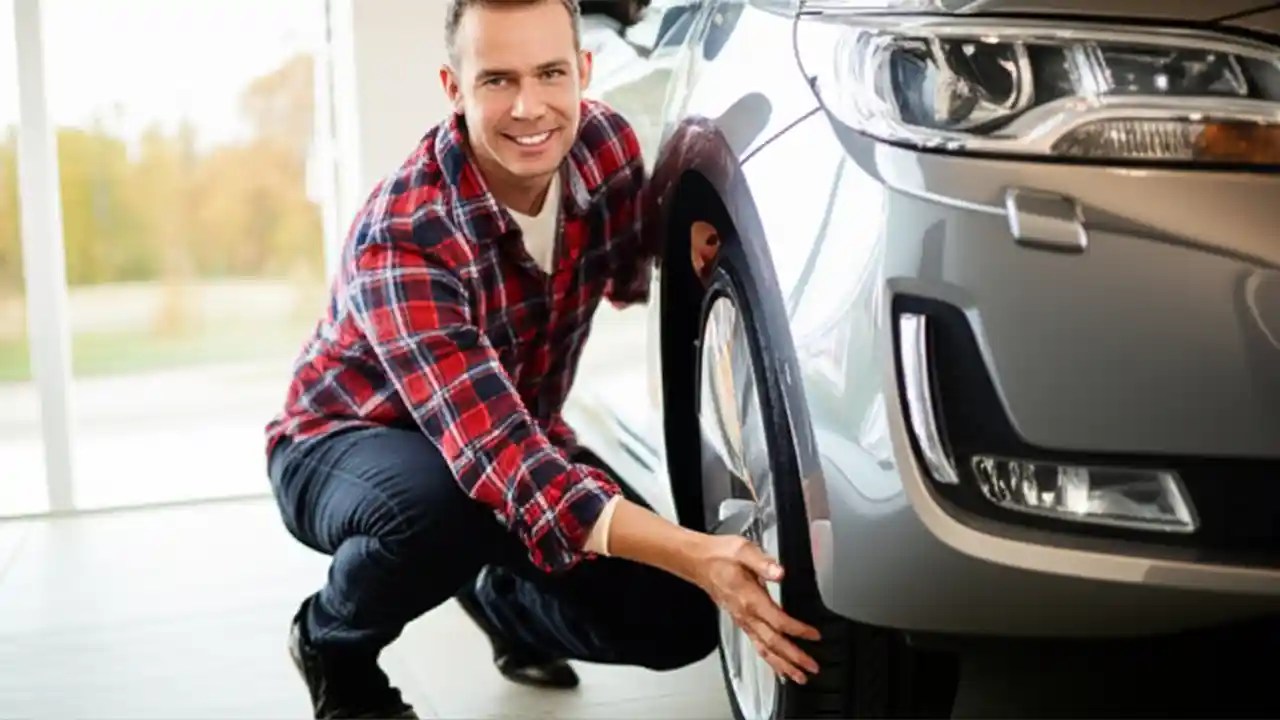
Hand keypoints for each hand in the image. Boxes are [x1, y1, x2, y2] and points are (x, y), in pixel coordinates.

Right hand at [690, 535, 821, 684]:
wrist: (698, 562)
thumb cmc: (720, 555)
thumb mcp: (743, 550)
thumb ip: (763, 562)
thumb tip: (779, 572)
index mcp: (749, 598)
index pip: (777, 621)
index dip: (797, 630)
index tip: (814, 634)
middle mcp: (746, 614)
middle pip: (772, 642)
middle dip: (793, 657)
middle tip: (812, 667)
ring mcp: (742, 620)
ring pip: (764, 649)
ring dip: (782, 664)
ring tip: (798, 676)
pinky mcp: (741, 621)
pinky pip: (757, 645)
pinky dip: (769, 659)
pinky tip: (778, 666)